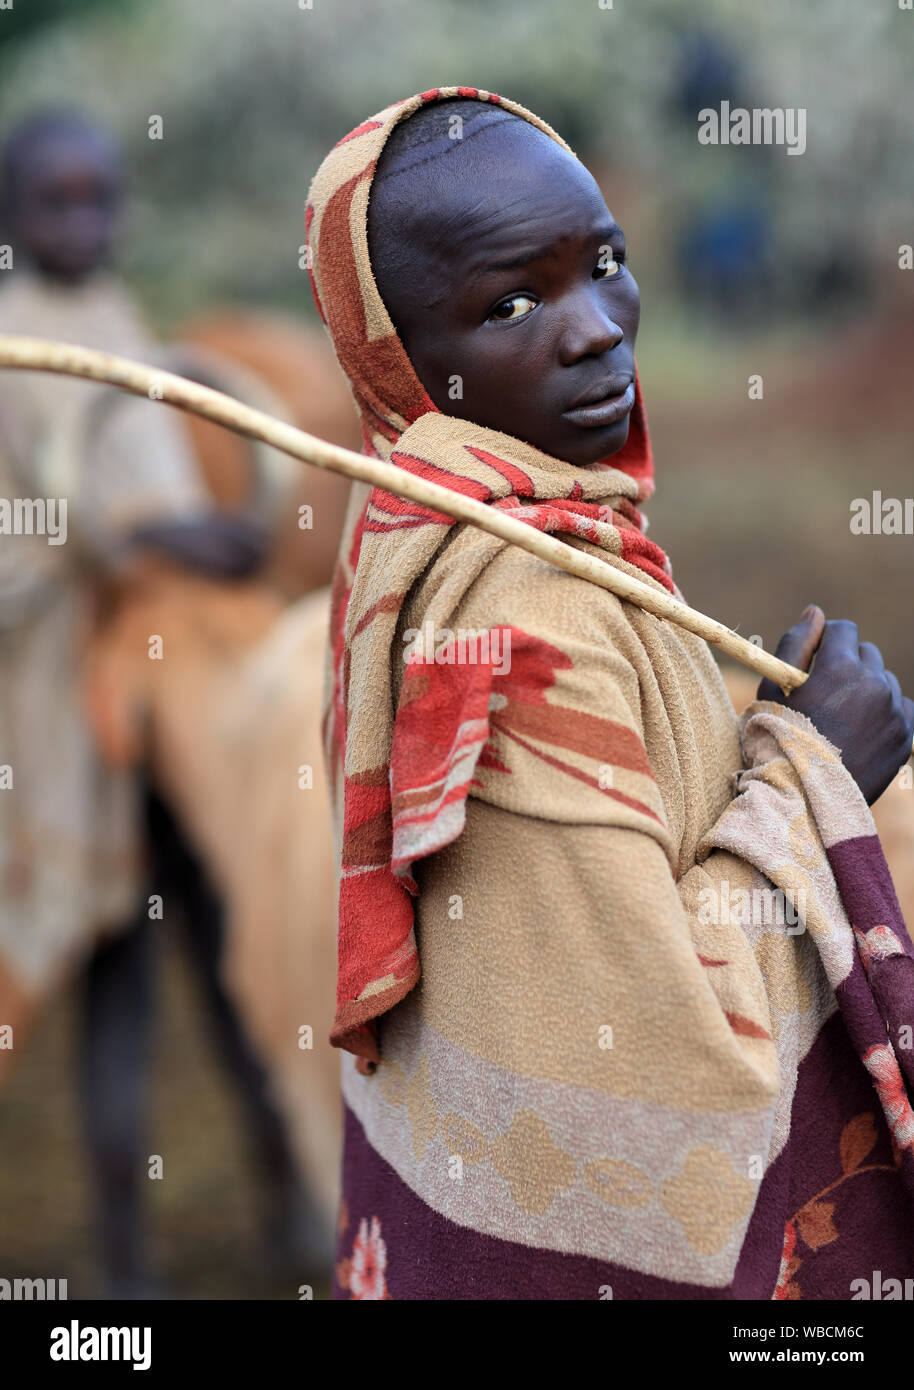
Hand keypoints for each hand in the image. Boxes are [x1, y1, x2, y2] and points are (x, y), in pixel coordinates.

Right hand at [757, 606, 913, 804]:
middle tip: (826, 695)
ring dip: (866, 690)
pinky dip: (885, 714)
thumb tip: (815, 611)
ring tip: (842, 719)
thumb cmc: (778, 742)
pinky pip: (901, 708)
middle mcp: (874, 683)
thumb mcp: (773, 690)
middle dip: (847, 666)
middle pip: (867, 654)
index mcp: (840, 667)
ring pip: (884, 682)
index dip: (825, 644)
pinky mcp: (906, 735)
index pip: (843, 631)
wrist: (804, 799)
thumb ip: (795, 644)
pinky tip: (862, 732)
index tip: (813, 664)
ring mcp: (894, 711)